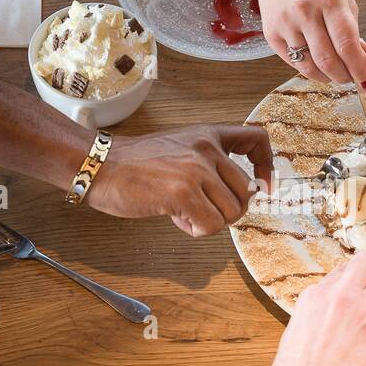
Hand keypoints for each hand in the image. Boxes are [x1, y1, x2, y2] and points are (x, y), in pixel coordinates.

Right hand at [87, 124, 272, 237]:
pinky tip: (175, 217)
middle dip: (227, 210)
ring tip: (181, 211)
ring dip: (209, 221)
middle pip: (246, 193)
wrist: (99, 166)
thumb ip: (208, 164)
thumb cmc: (133, 164)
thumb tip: (238, 196)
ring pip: (232, 213)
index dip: (267, 166)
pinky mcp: (183, 192)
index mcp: (207, 134)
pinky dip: (195, 230)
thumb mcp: (179, 149)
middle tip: (198, 209)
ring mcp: (196, 170)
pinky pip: (211, 226)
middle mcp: (206, 148)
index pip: (256, 138)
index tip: (265, 186)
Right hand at [254, 0, 365, 84]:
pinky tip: (318, 66)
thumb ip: (355, 28)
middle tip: (354, 79)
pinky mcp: (270, 33)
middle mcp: (305, 11)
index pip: (347, 44)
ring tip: (337, 73)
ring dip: (328, 77)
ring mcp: (285, 23)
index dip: (360, 68)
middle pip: (328, 61)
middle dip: (346, 77)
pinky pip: (293, 62)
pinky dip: (310, 70)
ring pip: (310, 67)